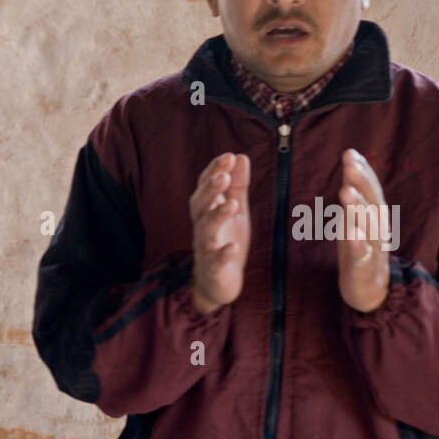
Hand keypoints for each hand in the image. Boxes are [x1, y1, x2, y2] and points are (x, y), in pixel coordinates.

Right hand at [189, 152, 250, 312]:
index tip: (228, 157)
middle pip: (199, 205)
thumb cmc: (226, 240)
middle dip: (210, 190)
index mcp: (206, 211)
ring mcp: (205, 248)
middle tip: (224, 176)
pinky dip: (223, 254)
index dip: (214, 172)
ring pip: (205, 230)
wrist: (217, 282)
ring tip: (232, 204)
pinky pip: (215, 261)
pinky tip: (233, 247)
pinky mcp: (213, 269)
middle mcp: (202, 227)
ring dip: (217, 216)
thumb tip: (239, 156)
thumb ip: (237, 185)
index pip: (205, 187)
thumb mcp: (235, 210)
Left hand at [338, 148, 390, 312]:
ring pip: (368, 228)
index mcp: (375, 217)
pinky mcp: (363, 269)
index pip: (372, 190)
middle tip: (349, 165)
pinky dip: (358, 244)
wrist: (371, 291)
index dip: (363, 172)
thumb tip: (350, 161)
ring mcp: (373, 250)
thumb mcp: (356, 219)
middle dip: (362, 183)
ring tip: (345, 192)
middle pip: (372, 203)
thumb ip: (355, 193)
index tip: (350, 153)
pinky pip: (362, 256)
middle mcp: (378, 230)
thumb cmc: (361, 250)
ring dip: (358, 209)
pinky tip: (351, 233)